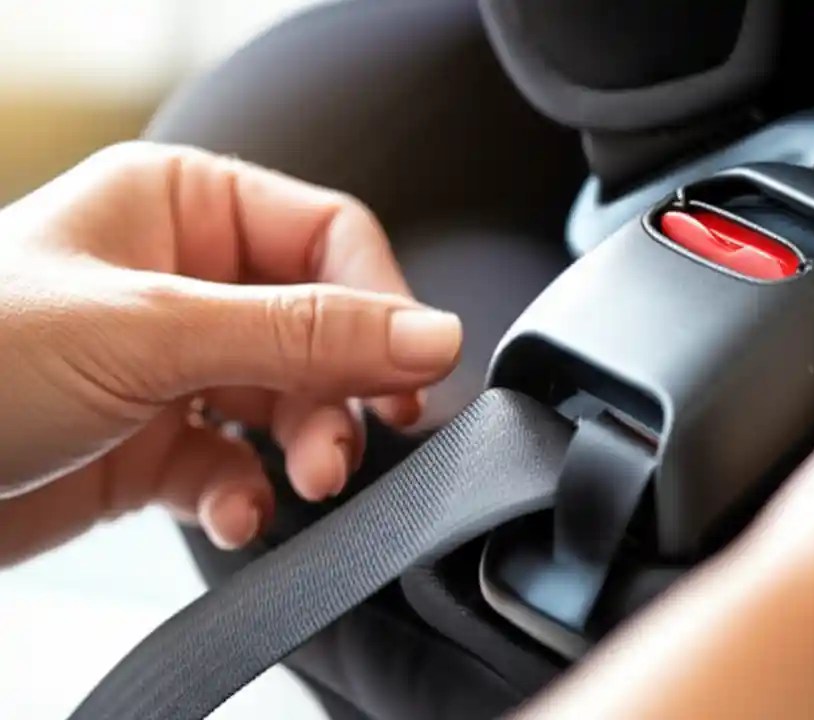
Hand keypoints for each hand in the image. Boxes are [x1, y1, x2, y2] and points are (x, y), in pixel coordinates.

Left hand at [0, 143, 460, 563]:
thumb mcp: (149, 330)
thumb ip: (303, 332)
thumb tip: (432, 332)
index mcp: (183, 206)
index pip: (330, 239)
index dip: (380, 304)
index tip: (414, 369)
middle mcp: (185, 279)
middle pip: (320, 328)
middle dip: (340, 393)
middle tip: (349, 444)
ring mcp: (170, 364)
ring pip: (288, 401)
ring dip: (304, 448)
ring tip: (301, 483)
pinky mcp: (152, 442)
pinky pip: (237, 464)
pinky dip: (246, 494)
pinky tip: (231, 512)